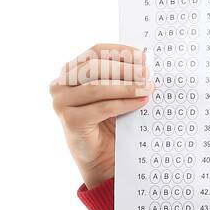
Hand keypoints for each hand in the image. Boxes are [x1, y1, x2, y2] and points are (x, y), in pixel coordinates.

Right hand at [50, 42, 153, 188]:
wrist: (102, 158)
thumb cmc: (110, 123)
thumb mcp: (115, 95)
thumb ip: (122, 78)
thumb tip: (145, 65)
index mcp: (71, 71)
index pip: (94, 52)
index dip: (119, 52)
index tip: (142, 56)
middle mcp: (61, 84)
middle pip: (95, 67)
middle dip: (124, 68)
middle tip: (147, 73)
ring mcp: (61, 102)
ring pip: (98, 87)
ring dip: (127, 86)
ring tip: (148, 87)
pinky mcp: (69, 120)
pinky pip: (102, 107)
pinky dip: (124, 103)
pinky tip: (141, 102)